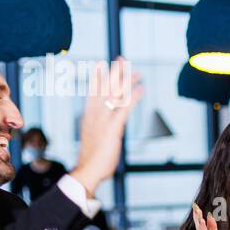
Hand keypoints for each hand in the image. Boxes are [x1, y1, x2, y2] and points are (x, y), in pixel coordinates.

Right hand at [70, 58, 142, 195]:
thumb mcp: (93, 136)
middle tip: (122, 58)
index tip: (101, 62)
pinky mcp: (113, 129)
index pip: (93, 91)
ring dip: (126, 81)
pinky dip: (133, 97)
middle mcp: (94, 114)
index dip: (98, 76)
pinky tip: (141, 89)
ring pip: (115, 95)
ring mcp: (103, 120)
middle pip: (105, 88)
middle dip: (114, 72)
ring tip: (136, 71)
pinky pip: (124, 109)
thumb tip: (104, 122)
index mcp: (89, 115)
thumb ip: (98, 125)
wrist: (87, 170)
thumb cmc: (92, 156)